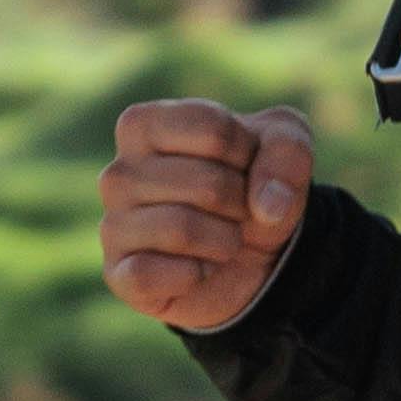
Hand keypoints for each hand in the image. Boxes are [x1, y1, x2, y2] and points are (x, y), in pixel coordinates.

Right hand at [101, 98, 314, 331]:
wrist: (254, 255)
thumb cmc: (254, 185)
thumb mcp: (286, 150)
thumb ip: (288, 154)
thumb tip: (268, 206)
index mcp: (143, 125)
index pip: (212, 130)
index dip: (247, 153)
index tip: (242, 164)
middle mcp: (118, 173)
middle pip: (205, 183)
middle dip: (240, 202)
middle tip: (237, 210)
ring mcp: (112, 225)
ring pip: (182, 229)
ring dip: (225, 241)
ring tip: (223, 240)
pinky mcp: (119, 275)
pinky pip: (152, 275)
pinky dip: (196, 275)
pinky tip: (198, 271)